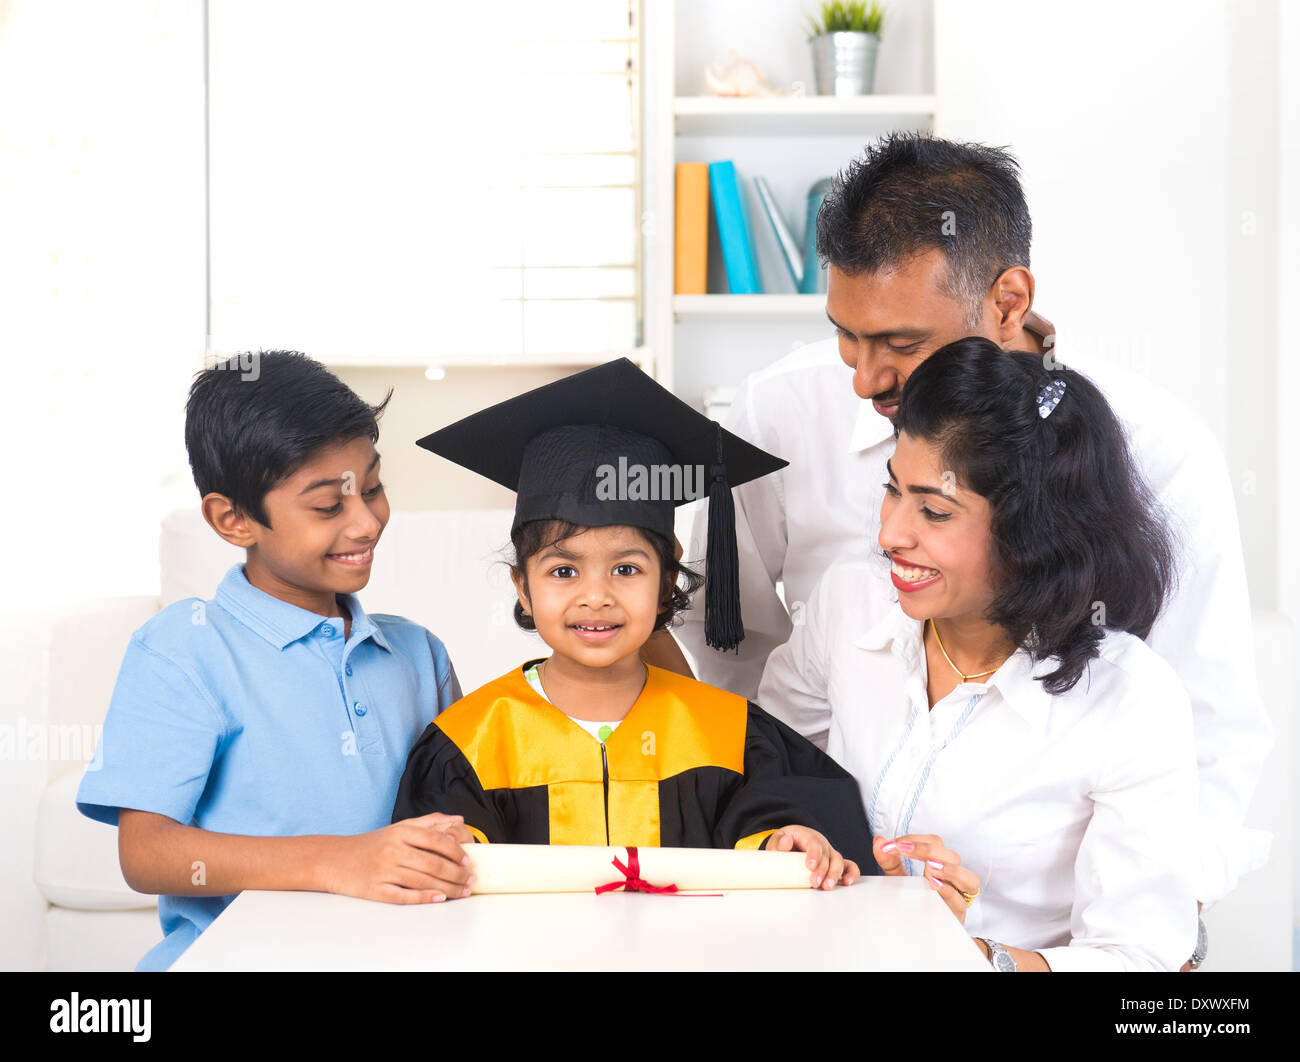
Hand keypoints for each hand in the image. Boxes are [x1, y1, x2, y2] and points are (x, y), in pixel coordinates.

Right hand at [326, 813, 474, 903]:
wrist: (333, 859)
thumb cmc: (371, 844)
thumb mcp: (398, 827)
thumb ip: (429, 822)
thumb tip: (459, 818)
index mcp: (400, 832)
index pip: (436, 840)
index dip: (456, 851)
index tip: (468, 860)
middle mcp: (393, 850)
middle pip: (433, 864)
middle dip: (457, 874)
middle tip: (471, 879)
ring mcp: (383, 871)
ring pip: (423, 881)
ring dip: (448, 888)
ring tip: (463, 891)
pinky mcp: (375, 890)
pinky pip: (404, 896)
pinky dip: (424, 897)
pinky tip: (440, 898)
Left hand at [766, 825, 859, 889]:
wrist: (792, 843)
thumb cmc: (785, 843)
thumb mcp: (777, 840)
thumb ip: (778, 842)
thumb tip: (786, 842)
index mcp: (807, 836)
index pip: (813, 843)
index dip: (814, 854)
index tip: (810, 866)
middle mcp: (822, 844)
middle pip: (826, 855)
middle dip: (822, 870)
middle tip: (815, 882)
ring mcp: (830, 853)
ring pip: (839, 861)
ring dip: (835, 874)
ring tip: (827, 886)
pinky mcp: (835, 863)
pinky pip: (848, 866)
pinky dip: (852, 873)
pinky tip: (848, 882)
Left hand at [873, 833, 980, 924]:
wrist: (916, 931)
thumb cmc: (913, 899)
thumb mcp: (898, 878)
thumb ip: (889, 860)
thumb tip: (878, 840)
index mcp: (940, 864)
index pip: (936, 843)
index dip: (915, 839)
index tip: (893, 844)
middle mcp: (953, 879)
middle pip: (952, 856)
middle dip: (927, 850)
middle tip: (904, 849)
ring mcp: (957, 897)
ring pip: (970, 879)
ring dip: (949, 869)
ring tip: (929, 865)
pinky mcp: (955, 916)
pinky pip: (960, 902)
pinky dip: (948, 891)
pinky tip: (933, 884)